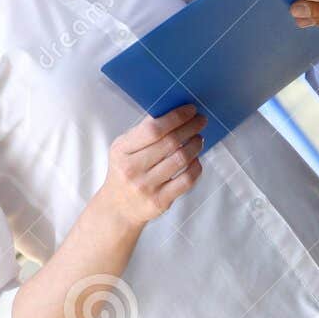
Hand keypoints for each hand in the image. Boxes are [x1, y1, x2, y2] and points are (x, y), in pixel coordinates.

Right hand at [98, 104, 205, 225]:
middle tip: (201, 120)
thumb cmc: (125, 170)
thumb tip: (173, 112)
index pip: (152, 129)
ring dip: (195, 145)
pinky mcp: (160, 201)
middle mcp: (132, 168)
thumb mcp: (123, 148)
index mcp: (122, 150)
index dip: (175, 117)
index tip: (190, 110)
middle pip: (170, 143)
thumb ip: (143, 132)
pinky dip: (196, 167)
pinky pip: (186, 180)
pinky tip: (196, 160)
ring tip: (199, 139)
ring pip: (181, 160)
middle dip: (190, 128)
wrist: (118, 207)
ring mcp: (146, 187)